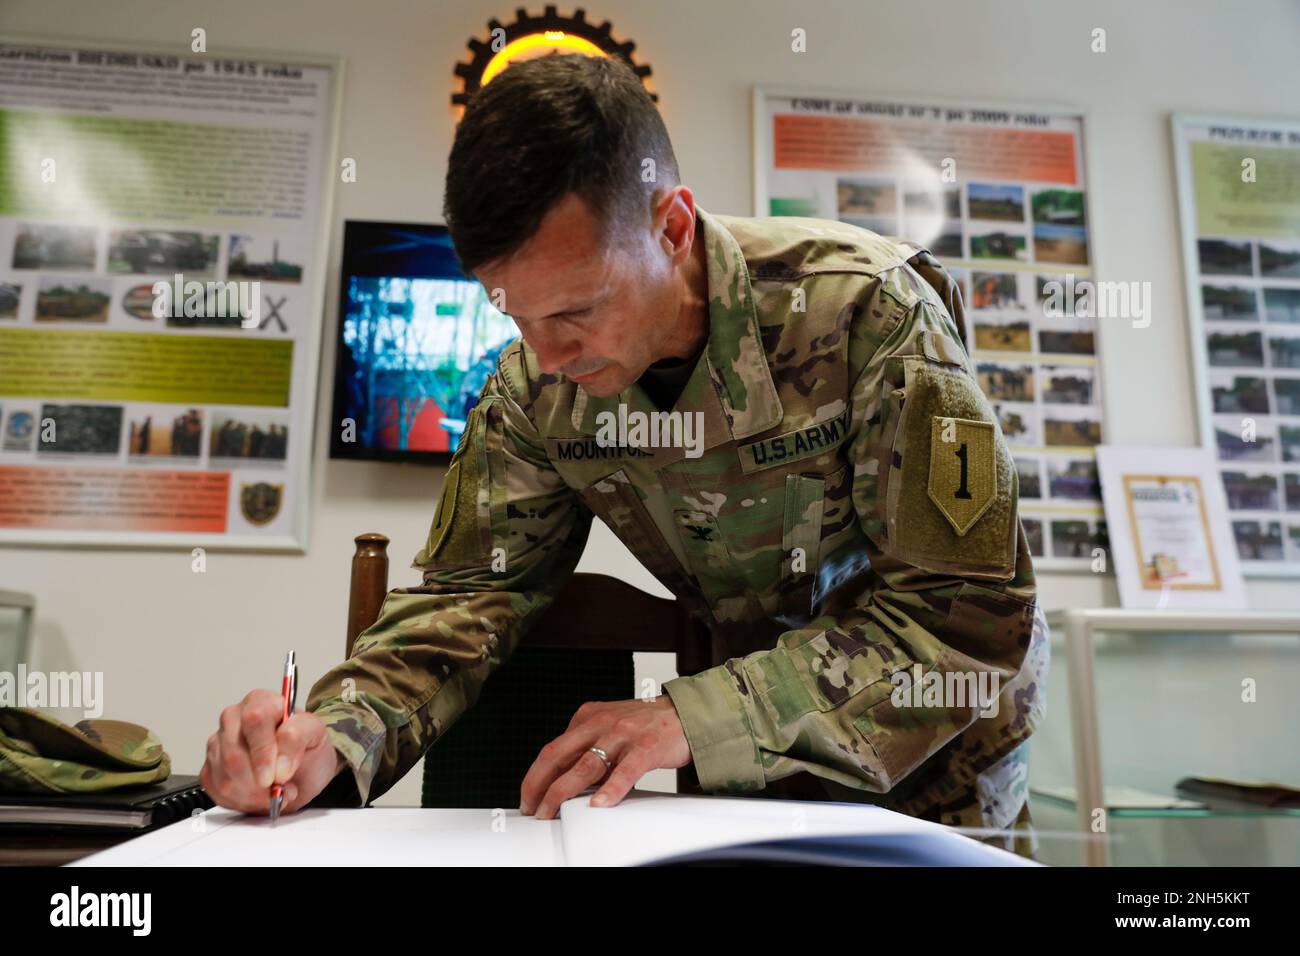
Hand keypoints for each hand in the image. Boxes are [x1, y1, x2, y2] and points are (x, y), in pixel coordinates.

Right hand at [200, 689, 343, 815]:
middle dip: (258, 780)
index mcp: (260, 701)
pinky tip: (260, 795)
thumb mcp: (316, 734)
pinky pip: (218, 791)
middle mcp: (234, 718)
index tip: (278, 775)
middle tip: (279, 789)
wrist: (303, 769)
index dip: (264, 751)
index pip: (254, 720)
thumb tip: (279, 765)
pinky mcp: (210, 769)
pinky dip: (243, 801)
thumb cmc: (307, 747)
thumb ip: (299, 737)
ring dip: (254, 794)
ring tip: (275, 791)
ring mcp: (218, 744)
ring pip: (225, 777)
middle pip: (234, 753)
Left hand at [519, 696, 691, 818]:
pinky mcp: (646, 746)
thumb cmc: (646, 725)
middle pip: (559, 755)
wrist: (686, 714)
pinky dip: (610, 789)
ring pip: (585, 765)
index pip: (552, 749)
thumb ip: (587, 748)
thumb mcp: (609, 727)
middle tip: (533, 809)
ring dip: (563, 792)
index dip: (535, 776)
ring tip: (552, 811)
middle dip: (539, 785)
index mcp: (588, 717)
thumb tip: (565, 781)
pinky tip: (599, 804)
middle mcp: (601, 722)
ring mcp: (623, 733)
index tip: (529, 798)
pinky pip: (625, 771)